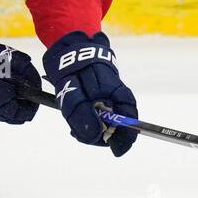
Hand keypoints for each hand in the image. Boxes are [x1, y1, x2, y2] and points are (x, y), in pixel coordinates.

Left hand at [43, 31, 137, 156]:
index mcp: (116, 92)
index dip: (126, 136)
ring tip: (73, 127)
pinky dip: (86, 122)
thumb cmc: (72, 68)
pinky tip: (75, 122)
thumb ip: (83, 115)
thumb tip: (95, 136)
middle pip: (116, 124)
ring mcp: (107, 97)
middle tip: (80, 135)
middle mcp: (115, 95)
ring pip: (104, 122)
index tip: (117, 150)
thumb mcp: (73, 92)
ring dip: (90, 129)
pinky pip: (96, 115)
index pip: (130, 117)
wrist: (67, 48)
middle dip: (99, 135)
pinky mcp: (98, 98)